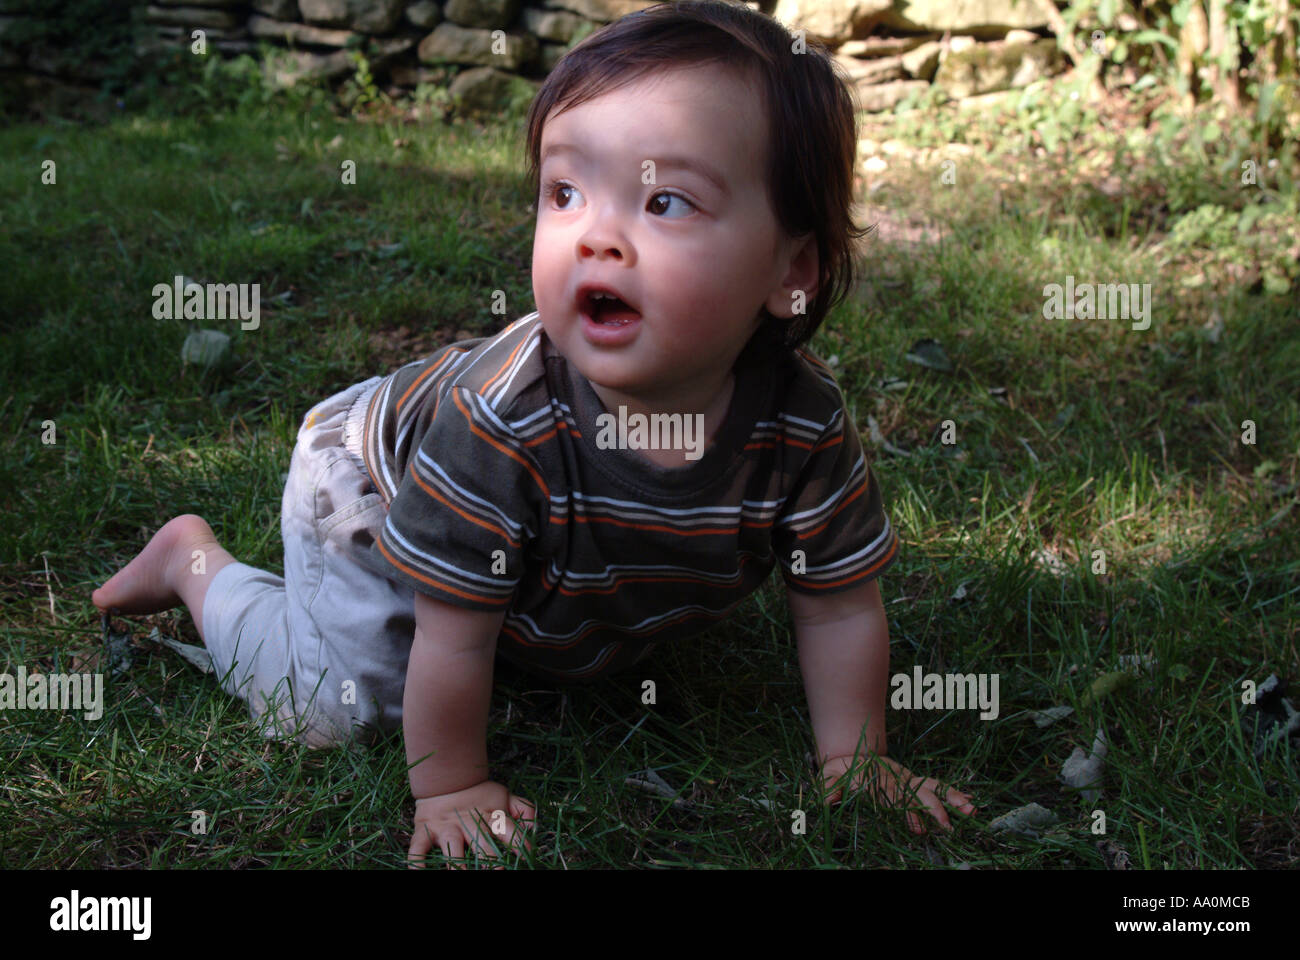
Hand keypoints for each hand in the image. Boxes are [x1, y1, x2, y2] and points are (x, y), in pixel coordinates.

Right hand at [408, 780, 534, 868]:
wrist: (444, 780)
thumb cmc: (478, 796)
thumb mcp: (503, 797)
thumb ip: (523, 809)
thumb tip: (536, 825)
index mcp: (491, 816)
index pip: (509, 830)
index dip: (520, 843)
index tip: (527, 856)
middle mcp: (469, 823)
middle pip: (481, 843)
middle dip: (489, 859)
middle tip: (496, 871)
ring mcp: (446, 828)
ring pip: (451, 846)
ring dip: (456, 862)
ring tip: (461, 873)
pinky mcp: (424, 832)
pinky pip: (418, 848)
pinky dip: (417, 861)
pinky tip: (419, 872)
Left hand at [820, 753, 975, 834]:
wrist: (848, 750)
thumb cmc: (838, 770)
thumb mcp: (828, 777)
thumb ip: (828, 788)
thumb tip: (826, 800)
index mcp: (878, 782)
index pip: (896, 798)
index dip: (907, 813)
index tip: (917, 827)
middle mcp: (897, 781)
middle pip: (919, 794)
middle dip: (934, 809)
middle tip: (947, 826)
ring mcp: (907, 780)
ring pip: (932, 787)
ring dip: (951, 798)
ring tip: (971, 810)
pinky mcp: (912, 781)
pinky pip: (935, 786)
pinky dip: (952, 793)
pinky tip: (970, 801)